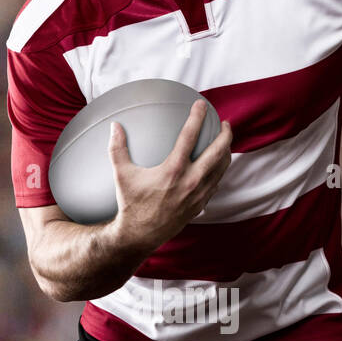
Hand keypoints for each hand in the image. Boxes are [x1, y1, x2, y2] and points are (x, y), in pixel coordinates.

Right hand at [107, 99, 232, 249]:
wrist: (140, 235)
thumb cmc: (130, 204)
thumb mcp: (121, 175)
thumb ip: (117, 148)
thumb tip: (115, 126)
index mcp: (173, 170)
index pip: (190, 136)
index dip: (197, 117)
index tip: (201, 104)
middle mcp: (190, 181)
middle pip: (217, 151)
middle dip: (225, 135)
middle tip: (225, 123)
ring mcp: (198, 194)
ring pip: (221, 168)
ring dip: (226, 152)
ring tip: (225, 141)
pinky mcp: (200, 204)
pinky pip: (216, 183)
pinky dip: (219, 171)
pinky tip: (217, 165)